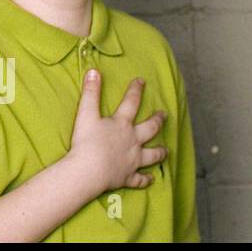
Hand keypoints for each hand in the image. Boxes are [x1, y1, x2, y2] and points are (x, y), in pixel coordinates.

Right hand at [65, 69, 167, 197]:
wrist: (89, 170)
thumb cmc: (86, 142)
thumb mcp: (86, 113)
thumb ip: (90, 92)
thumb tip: (94, 71)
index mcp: (122, 124)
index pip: (131, 103)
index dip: (136, 91)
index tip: (141, 82)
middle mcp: (132, 140)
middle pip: (149, 129)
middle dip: (157, 120)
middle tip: (164, 114)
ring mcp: (133, 160)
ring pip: (152, 155)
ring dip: (160, 152)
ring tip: (166, 150)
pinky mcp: (128, 176)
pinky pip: (141, 179)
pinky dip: (147, 179)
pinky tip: (151, 179)